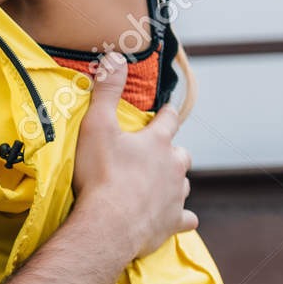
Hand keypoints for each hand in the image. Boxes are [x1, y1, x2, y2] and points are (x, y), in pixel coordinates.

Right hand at [70, 55, 197, 263]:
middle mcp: (174, 166)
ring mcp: (175, 195)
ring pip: (183, 184)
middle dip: (171, 153)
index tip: (164, 112)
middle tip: (156, 156)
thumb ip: (106, 92)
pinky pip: (186, 218)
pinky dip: (182, 218)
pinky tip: (178, 219)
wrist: (108, 225)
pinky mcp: (172, 222)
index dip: (165, 114)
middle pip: (181, 154)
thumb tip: (115, 58)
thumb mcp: (97, 127)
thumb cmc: (101, 176)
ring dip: (174, 182)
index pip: (168, 119)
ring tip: (160, 186)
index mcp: (158, 142)